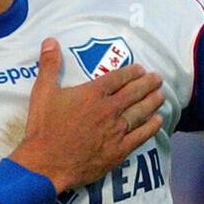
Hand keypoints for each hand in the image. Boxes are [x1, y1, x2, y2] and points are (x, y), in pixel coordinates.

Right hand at [9, 38, 164, 192]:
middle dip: (148, 84)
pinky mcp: (119, 150)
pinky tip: (158, 120)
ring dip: (152, 102)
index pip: (118, 78)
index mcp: (93, 93)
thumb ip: (49, 65)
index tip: (140, 69)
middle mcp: (109, 109)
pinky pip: (141, 136)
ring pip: (141, 112)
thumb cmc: (43, 128)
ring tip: (161, 95)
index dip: (131, 72)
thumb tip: (51, 40)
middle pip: (134, 93)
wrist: (47, 163)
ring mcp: (116, 130)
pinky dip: (151, 127)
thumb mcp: (42, 92)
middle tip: (158, 78)